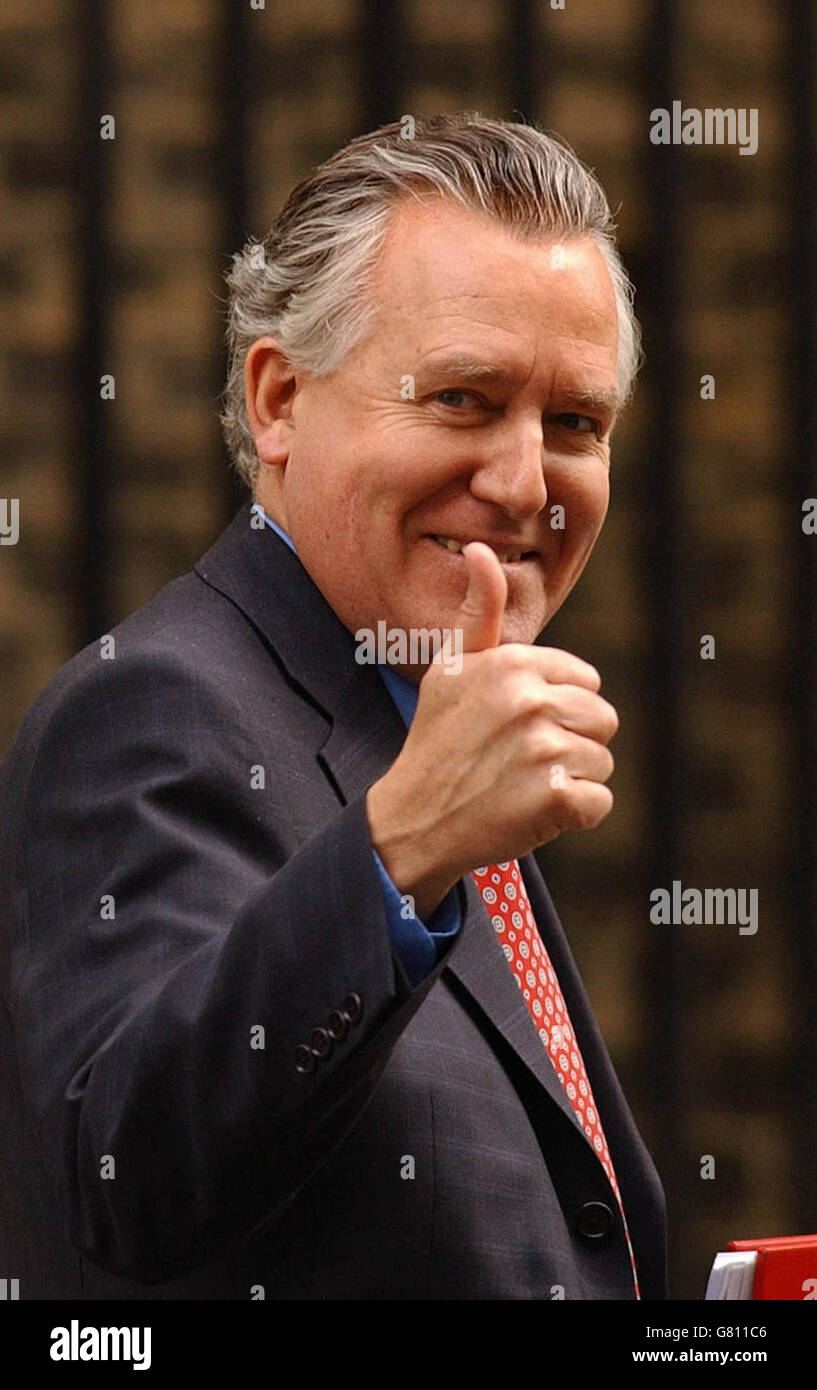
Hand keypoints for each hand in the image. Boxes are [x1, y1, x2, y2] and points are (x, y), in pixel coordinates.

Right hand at [365, 542, 617, 917]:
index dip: (557, 707)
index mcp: (513, 663)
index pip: (586, 682)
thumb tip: (481, 549)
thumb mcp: (452, 668)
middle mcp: (530, 700)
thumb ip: (479, 611)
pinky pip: (599, 803)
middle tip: (520, 759)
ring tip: (523, 784)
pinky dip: (573, 815)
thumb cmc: (438, 740)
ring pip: (602, 762)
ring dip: (571, 780)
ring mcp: (544, 750)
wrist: (413, 818)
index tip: (516, 725)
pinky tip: (533, 811)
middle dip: (570, 742)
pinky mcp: (554, 798)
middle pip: (602, 719)